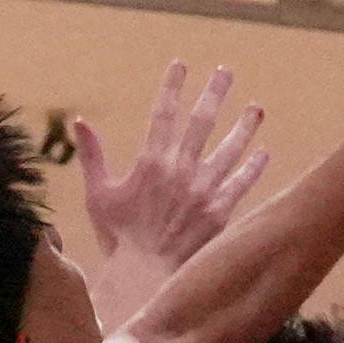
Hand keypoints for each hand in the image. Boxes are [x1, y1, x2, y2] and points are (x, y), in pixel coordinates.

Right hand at [73, 61, 265, 268]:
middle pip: (202, 121)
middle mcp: (180, 170)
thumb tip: (80, 121)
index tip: (181, 65)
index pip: (163, 113)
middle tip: (226, 72)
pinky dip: (253, 168)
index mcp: (151, 162)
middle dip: (215, 93)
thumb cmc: (117, 239)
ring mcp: (203, 190)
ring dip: (244, 127)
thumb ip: (92, 156)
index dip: (172, 86)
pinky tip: (264, 154)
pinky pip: (241, 184)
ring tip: (256, 110)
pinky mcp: (219, 213)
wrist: (142, 278)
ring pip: (229, 149)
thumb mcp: (98, 195)